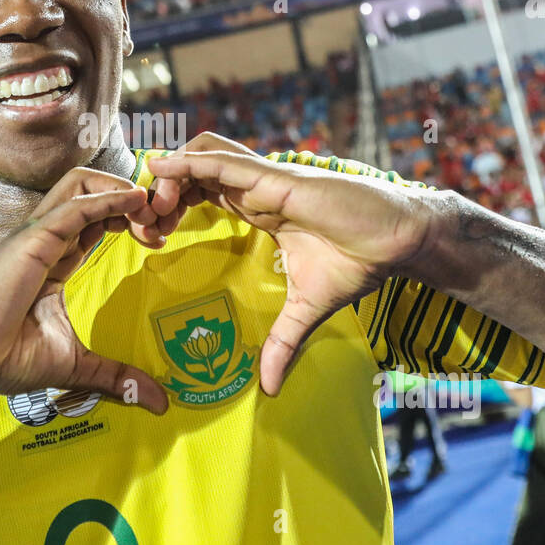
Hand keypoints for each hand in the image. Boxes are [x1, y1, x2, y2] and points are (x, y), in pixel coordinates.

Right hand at [0, 167, 168, 412]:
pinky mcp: (32, 239)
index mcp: (53, 259)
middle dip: (131, 197)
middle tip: (161, 221)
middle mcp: (44, 239)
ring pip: (81, 184)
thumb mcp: (75, 365)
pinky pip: (75, 204)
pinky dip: (108, 198)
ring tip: (150, 210)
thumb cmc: (2, 360)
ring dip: (121, 189)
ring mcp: (36, 235)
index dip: (129, 219)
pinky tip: (133, 203)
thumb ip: (117, 376)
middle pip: (91, 191)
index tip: (159, 238)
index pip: (95, 220)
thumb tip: (159, 402)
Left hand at [147, 138, 435, 394]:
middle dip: (160, 189)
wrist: (399, 241)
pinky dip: (190, 163)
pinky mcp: (278, 177)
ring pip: (203, 155)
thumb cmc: (358, 262)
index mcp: (257, 206)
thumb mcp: (308, 309)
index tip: (154, 238)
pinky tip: (164, 169)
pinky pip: (224, 162)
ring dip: (170, 174)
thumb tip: (271, 388)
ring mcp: (265, 177)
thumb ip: (284, 342)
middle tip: (145, 225)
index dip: (171, 206)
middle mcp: (255, 186)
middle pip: (192, 169)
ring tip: (153, 205)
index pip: (200, 191)